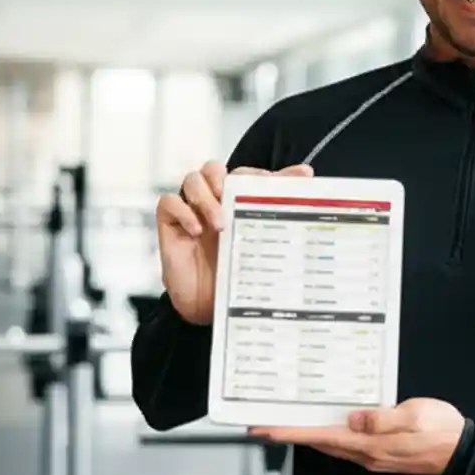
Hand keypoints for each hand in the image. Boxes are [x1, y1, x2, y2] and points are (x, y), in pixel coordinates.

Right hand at [155, 160, 313, 324]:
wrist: (206, 305)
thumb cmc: (233, 273)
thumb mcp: (258, 243)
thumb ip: (277, 210)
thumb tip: (306, 174)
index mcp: (235, 202)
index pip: (244, 175)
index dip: (258, 174)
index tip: (276, 181)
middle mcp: (212, 202)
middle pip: (213, 169)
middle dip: (223, 177)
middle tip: (230, 194)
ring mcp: (190, 211)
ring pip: (192, 180)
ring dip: (205, 196)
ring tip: (218, 223)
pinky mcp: (170, 224)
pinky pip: (169, 203)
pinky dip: (183, 212)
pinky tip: (196, 230)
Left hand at [250, 398, 464, 474]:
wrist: (464, 451)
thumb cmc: (441, 429)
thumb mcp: (413, 414)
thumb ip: (382, 418)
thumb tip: (354, 419)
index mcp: (371, 443)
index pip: (323, 436)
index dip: (293, 432)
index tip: (267, 429)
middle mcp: (367, 453)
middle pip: (320, 442)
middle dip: (291, 434)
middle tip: (264, 425)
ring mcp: (373, 456)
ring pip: (331, 444)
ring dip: (308, 435)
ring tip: (287, 423)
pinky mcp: (380, 453)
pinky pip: (346, 444)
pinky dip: (329, 435)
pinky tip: (327, 424)